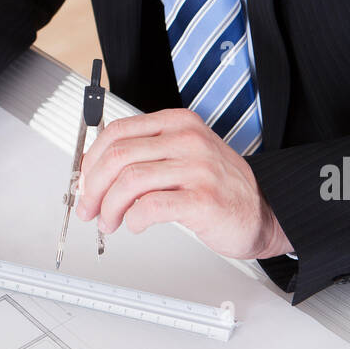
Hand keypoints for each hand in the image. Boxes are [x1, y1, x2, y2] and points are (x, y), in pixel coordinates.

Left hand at [75, 108, 291, 259]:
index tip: (84, 181)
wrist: (266, 210)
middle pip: (118, 155)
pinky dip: (134, 219)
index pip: (117, 131)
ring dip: (109, 207)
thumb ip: (147, 154)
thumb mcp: (185, 154)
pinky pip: (151, 207)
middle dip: (93, 186)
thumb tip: (96, 171)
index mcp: (178, 124)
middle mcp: (187, 140)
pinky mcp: (203, 199)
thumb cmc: (221, 186)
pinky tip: (136, 225)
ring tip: (109, 222)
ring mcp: (197, 168)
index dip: (91, 159)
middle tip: (88, 207)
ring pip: (129, 181)